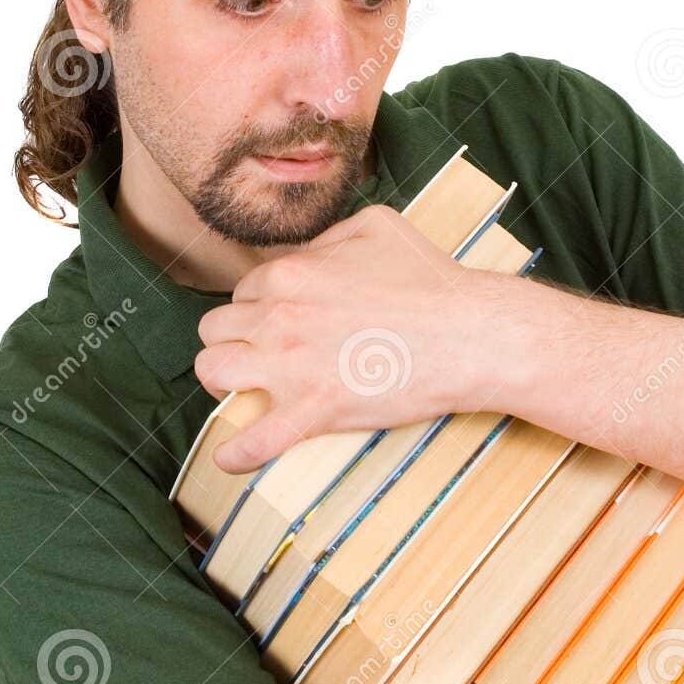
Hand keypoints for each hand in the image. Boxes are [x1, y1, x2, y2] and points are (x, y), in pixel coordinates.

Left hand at [193, 204, 507, 471]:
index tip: (277, 322)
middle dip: (233, 339)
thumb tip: (308, 253)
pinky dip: (237, 453)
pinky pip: (254, 441)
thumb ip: (328, 237)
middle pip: (216, 330)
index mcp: (290, 273)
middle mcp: (279, 316)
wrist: (469, 334)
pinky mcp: (313, 411)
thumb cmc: (431, 280)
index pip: (243, 291)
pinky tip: (231, 458)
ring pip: (214, 373)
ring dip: (224, 382)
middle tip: (259, 352)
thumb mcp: (376, 226)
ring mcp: (290, 366)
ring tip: (243, 390)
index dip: (258, 307)